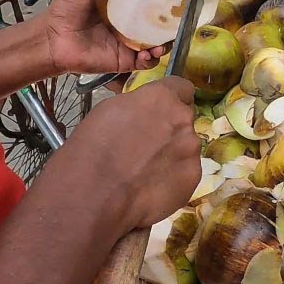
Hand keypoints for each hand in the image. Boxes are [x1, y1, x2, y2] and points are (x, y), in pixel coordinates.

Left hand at [41, 0, 167, 74]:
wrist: (53, 39)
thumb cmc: (66, 11)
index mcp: (124, 3)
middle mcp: (131, 22)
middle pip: (159, 21)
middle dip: (171, 21)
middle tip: (177, 16)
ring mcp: (130, 42)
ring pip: (157, 43)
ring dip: (165, 43)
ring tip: (163, 41)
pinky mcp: (126, 60)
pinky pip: (145, 61)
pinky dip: (151, 58)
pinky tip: (148, 53)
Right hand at [44, 78, 201, 232]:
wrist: (93, 196)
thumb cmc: (91, 150)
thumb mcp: (110, 111)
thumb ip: (139, 107)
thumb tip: (144, 114)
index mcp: (162, 98)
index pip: (182, 87)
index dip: (171, 99)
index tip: (161, 110)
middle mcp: (183, 120)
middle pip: (184, 119)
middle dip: (170, 129)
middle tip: (146, 146)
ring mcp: (191, 151)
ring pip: (187, 148)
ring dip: (172, 154)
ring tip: (145, 171)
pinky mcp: (192, 179)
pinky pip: (186, 172)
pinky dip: (172, 178)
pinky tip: (150, 186)